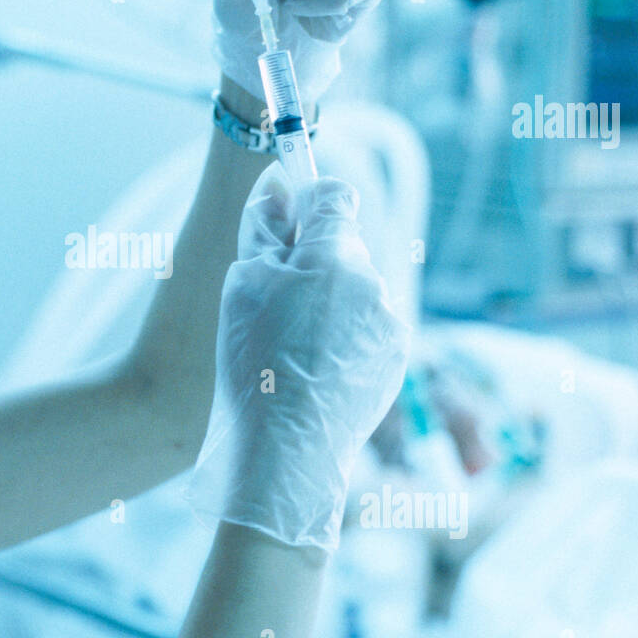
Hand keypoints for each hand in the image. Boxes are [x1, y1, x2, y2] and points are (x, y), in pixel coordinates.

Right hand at [184, 161, 410, 551]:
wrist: (285, 450)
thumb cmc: (255, 362)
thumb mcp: (243, 284)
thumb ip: (264, 227)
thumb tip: (278, 187)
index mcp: (336, 254)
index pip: (333, 194)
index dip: (307, 204)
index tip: (285, 224)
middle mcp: (373, 281)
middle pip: (343, 247)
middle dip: (313, 263)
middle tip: (273, 303)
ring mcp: (389, 322)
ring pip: (355, 290)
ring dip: (329, 303)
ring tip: (291, 347)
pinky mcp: (394, 359)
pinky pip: (366, 329)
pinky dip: (343, 338)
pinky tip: (313, 369)